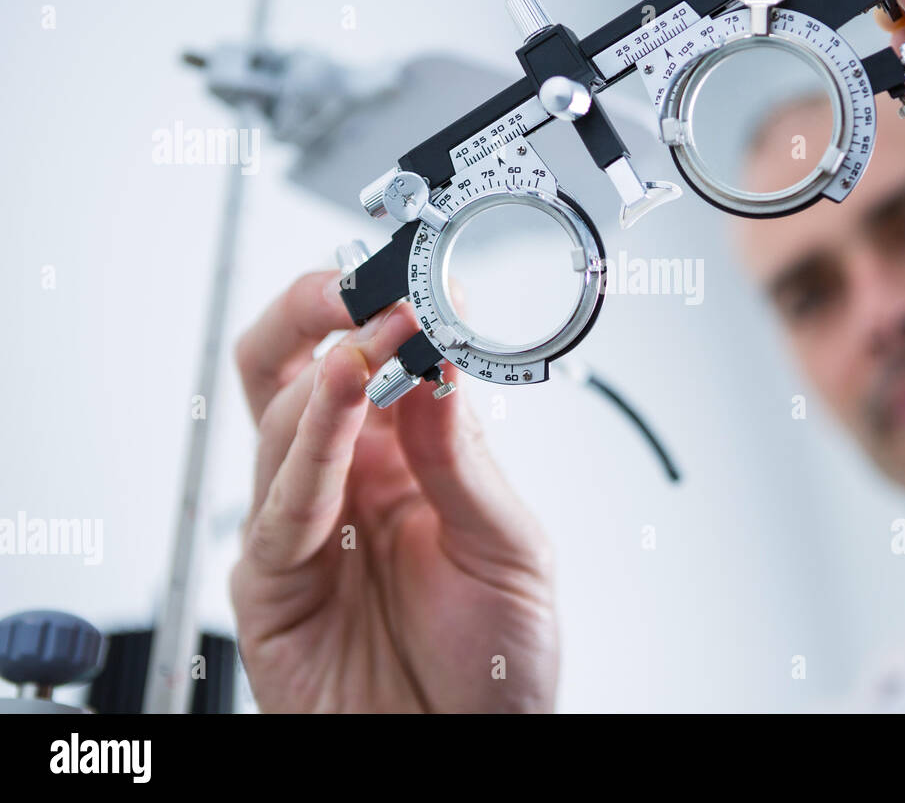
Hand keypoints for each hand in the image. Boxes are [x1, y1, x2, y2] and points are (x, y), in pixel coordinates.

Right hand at [229, 272, 557, 711]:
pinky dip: (308, 445)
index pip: (373, 359)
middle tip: (356, 280)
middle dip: (314, 310)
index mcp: (404, 458)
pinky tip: (339, 399)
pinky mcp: (271, 584)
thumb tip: (438, 364)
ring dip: (325, 371)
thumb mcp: (509, 548)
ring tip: (370, 339)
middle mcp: (347, 479)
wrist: (465, 752)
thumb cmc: (495, 662)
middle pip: (290, 367)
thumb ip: (466, 460)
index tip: (424, 278)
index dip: (385, 310)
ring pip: (279, 420)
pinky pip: (279, 505)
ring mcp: (303, 525)